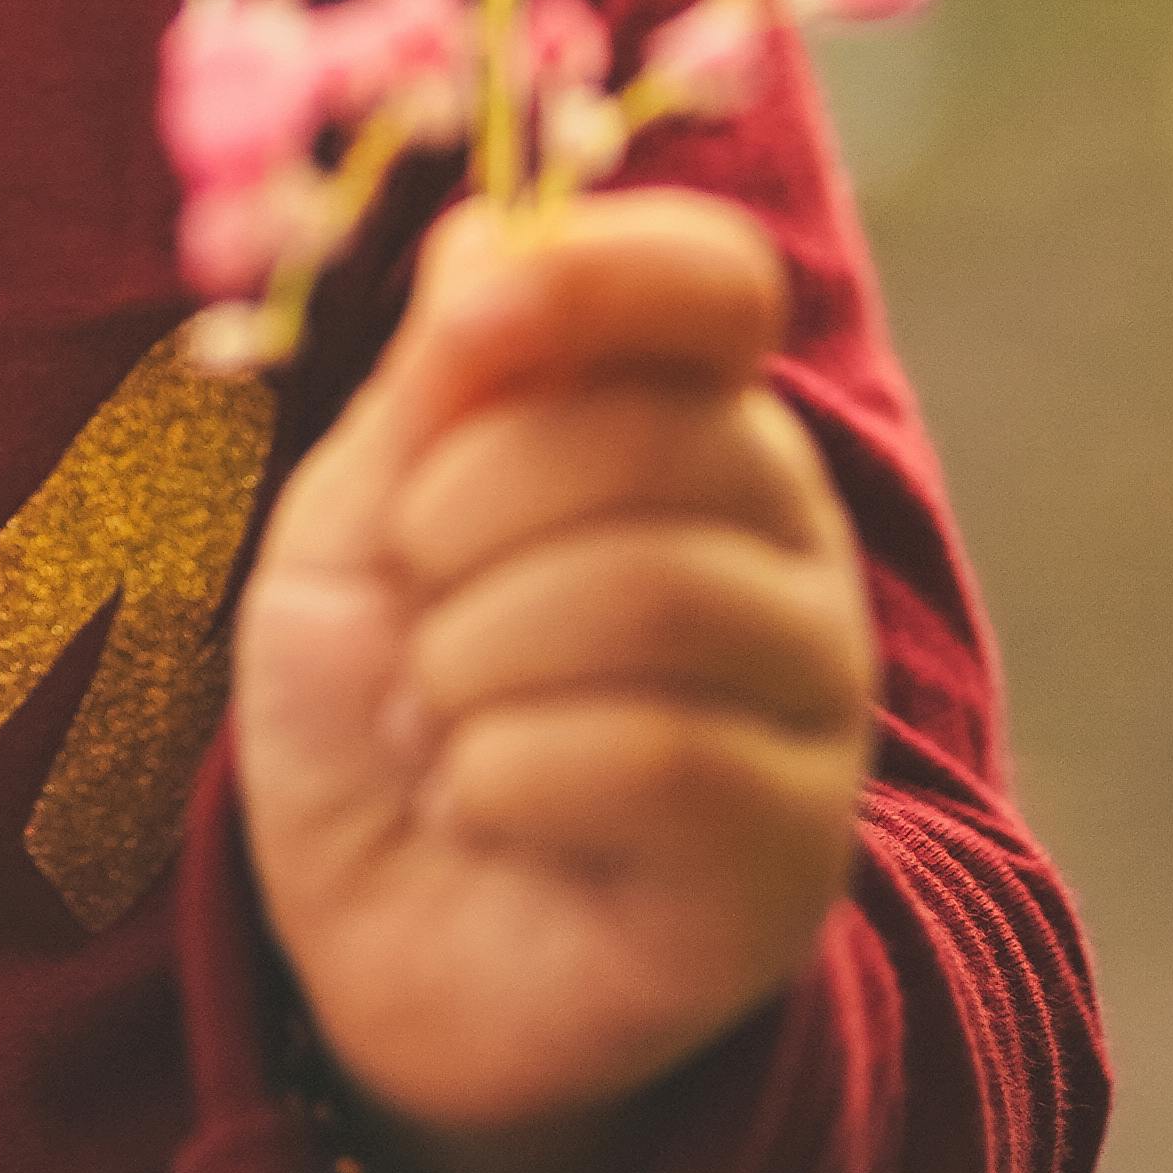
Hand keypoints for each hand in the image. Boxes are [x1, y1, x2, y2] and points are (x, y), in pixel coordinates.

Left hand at [230, 190, 873, 1172]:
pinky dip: (502, 775)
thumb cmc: (381, 694)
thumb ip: (439, 383)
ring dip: (471, 656)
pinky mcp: (793, 853)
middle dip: (465, 513)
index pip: (716, 284)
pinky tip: (480, 802)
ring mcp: (808, 697)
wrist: (372, 937)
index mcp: (681, 418)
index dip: (595, 275)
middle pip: (662, 436)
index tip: (464, 319)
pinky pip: (659, 760)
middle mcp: (780, 540)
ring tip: (438, 713)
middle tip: (414, 600)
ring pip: (660, 596)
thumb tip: (488, 235)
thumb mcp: (364, 509)